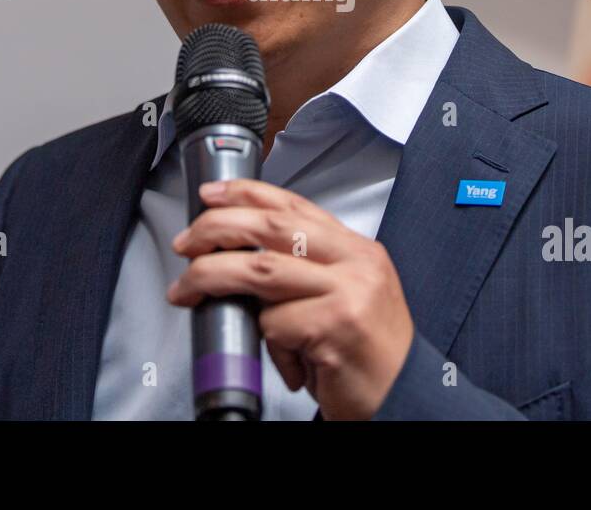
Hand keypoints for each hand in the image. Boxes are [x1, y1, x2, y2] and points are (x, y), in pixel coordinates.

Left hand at [167, 178, 414, 419]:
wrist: (404, 396)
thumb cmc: (368, 354)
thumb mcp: (344, 296)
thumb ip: (305, 271)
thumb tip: (238, 255)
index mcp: (357, 249)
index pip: (296, 205)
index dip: (247, 193)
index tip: (211, 194)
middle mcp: (356, 263)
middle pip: (272, 227)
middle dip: (217, 228)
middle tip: (186, 243)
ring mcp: (348, 292)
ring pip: (261, 269)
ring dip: (211, 277)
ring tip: (187, 292)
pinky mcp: (335, 327)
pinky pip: (274, 325)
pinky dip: (269, 346)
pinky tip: (289, 364)